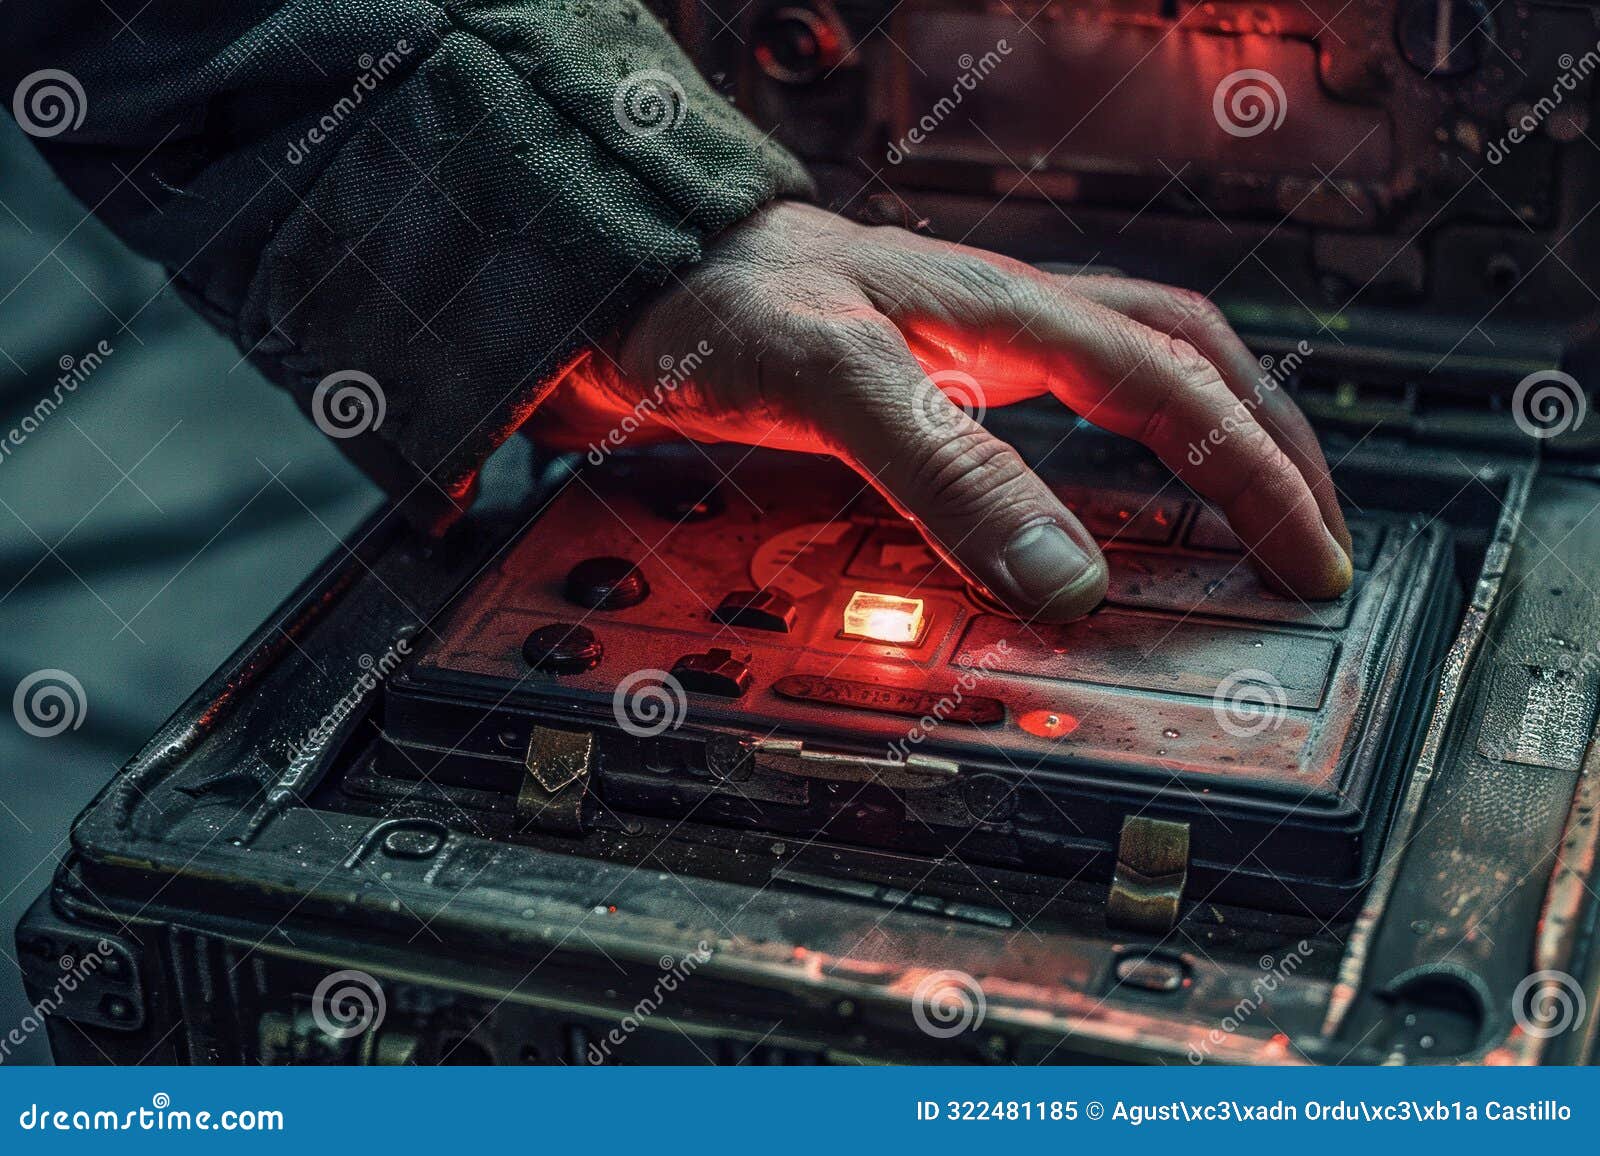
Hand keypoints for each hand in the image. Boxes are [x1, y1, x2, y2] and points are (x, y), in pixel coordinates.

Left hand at [535, 201, 1352, 622]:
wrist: (640, 274)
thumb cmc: (726, 309)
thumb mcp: (839, 387)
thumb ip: (950, 473)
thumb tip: (1067, 579)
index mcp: (1013, 312)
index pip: (1180, 391)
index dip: (1256, 476)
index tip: (1309, 560)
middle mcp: (1011, 317)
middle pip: (1191, 360)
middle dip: (1270, 445)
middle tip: (1318, 534)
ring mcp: (976, 338)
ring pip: (1139, 363)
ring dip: (1211, 430)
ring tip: (1252, 503)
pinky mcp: (935, 366)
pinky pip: (1064, 391)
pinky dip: (1120, 438)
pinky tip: (1108, 482)